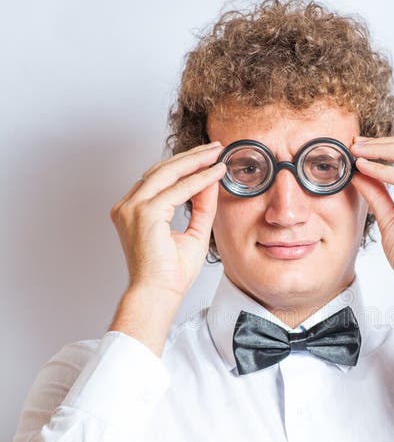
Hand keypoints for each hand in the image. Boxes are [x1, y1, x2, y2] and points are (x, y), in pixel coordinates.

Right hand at [109, 141, 226, 299]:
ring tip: (216, 153)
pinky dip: (198, 180)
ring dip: (195, 161)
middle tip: (215, 147)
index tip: (208, 159)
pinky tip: (215, 173)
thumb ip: (201, 207)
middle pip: (161, 169)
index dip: (185, 166)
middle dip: (191, 156)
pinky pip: (177, 189)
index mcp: (133, 211)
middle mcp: (128, 206)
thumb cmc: (170, 274)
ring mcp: (132, 208)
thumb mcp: (193, 233)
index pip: (160, 179)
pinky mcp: (144, 213)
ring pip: (167, 172)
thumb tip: (211, 181)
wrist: (158, 294)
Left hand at [350, 135, 393, 296]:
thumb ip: (378, 195)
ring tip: (357, 151)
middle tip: (356, 144)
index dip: (389, 145)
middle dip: (384, 142)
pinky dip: (383, 170)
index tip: (362, 147)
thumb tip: (359, 174)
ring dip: (382, 150)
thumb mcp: (390, 219)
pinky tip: (364, 168)